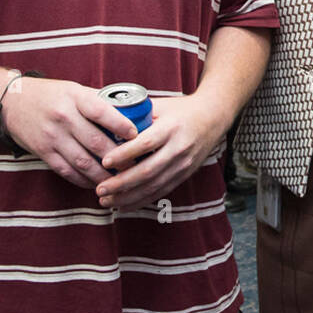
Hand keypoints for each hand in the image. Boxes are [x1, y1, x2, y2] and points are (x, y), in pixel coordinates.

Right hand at [0, 76, 132, 190]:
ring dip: (104, 175)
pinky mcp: (43, 152)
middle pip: (96, 142)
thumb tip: (134, 112)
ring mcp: (52, 137)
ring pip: (83, 162)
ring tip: (120, 180)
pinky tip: (97, 183)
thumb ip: (99, 102)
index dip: (121, 125)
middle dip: (119, 157)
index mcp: (75, 97)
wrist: (12, 102)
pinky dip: (84, 180)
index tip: (136, 135)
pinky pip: (67, 171)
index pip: (102, 112)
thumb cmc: (52, 95)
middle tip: (136, 165)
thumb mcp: (75, 90)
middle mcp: (63, 117)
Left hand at [94, 94, 225, 210]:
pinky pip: (161, 192)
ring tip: (105, 201)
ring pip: (154, 186)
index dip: (125, 154)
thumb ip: (135, 115)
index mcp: (171, 128)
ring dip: (128, 197)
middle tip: (99, 189)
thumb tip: (103, 123)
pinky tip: (123, 206)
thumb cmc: (180, 110)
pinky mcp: (185, 175)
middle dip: (122, 183)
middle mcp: (179, 148)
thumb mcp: (160, 106)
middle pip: (148, 170)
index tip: (104, 161)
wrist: (213, 118)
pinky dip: (141, 201)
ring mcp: (184, 164)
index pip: (146, 143)